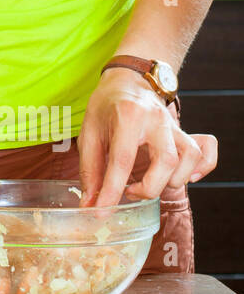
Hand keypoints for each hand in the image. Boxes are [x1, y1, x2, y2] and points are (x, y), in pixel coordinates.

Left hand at [77, 69, 217, 207]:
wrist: (128, 81)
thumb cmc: (106, 107)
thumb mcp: (89, 133)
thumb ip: (90, 170)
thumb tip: (90, 204)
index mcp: (127, 115)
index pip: (122, 159)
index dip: (112, 190)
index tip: (102, 211)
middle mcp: (156, 119)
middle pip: (166, 160)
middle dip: (149, 187)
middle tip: (130, 192)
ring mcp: (174, 125)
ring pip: (189, 158)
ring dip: (172, 180)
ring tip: (150, 183)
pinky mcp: (184, 132)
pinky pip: (205, 152)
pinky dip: (201, 169)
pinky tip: (185, 177)